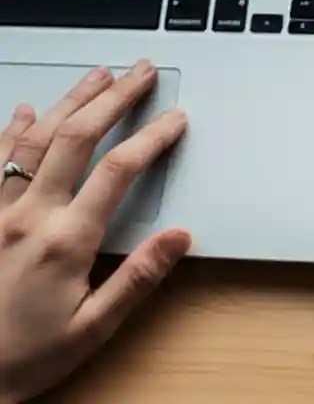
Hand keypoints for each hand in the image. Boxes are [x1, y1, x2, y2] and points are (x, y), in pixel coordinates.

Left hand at [0, 61, 190, 403]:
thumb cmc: (22, 358)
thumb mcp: (93, 329)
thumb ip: (137, 278)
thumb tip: (180, 236)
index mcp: (64, 241)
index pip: (118, 170)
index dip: (151, 137)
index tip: (175, 118)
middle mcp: (25, 217)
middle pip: (76, 138)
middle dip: (114, 98)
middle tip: (141, 72)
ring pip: (32, 139)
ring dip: (69, 102)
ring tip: (97, 75)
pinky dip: (11, 130)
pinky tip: (27, 111)